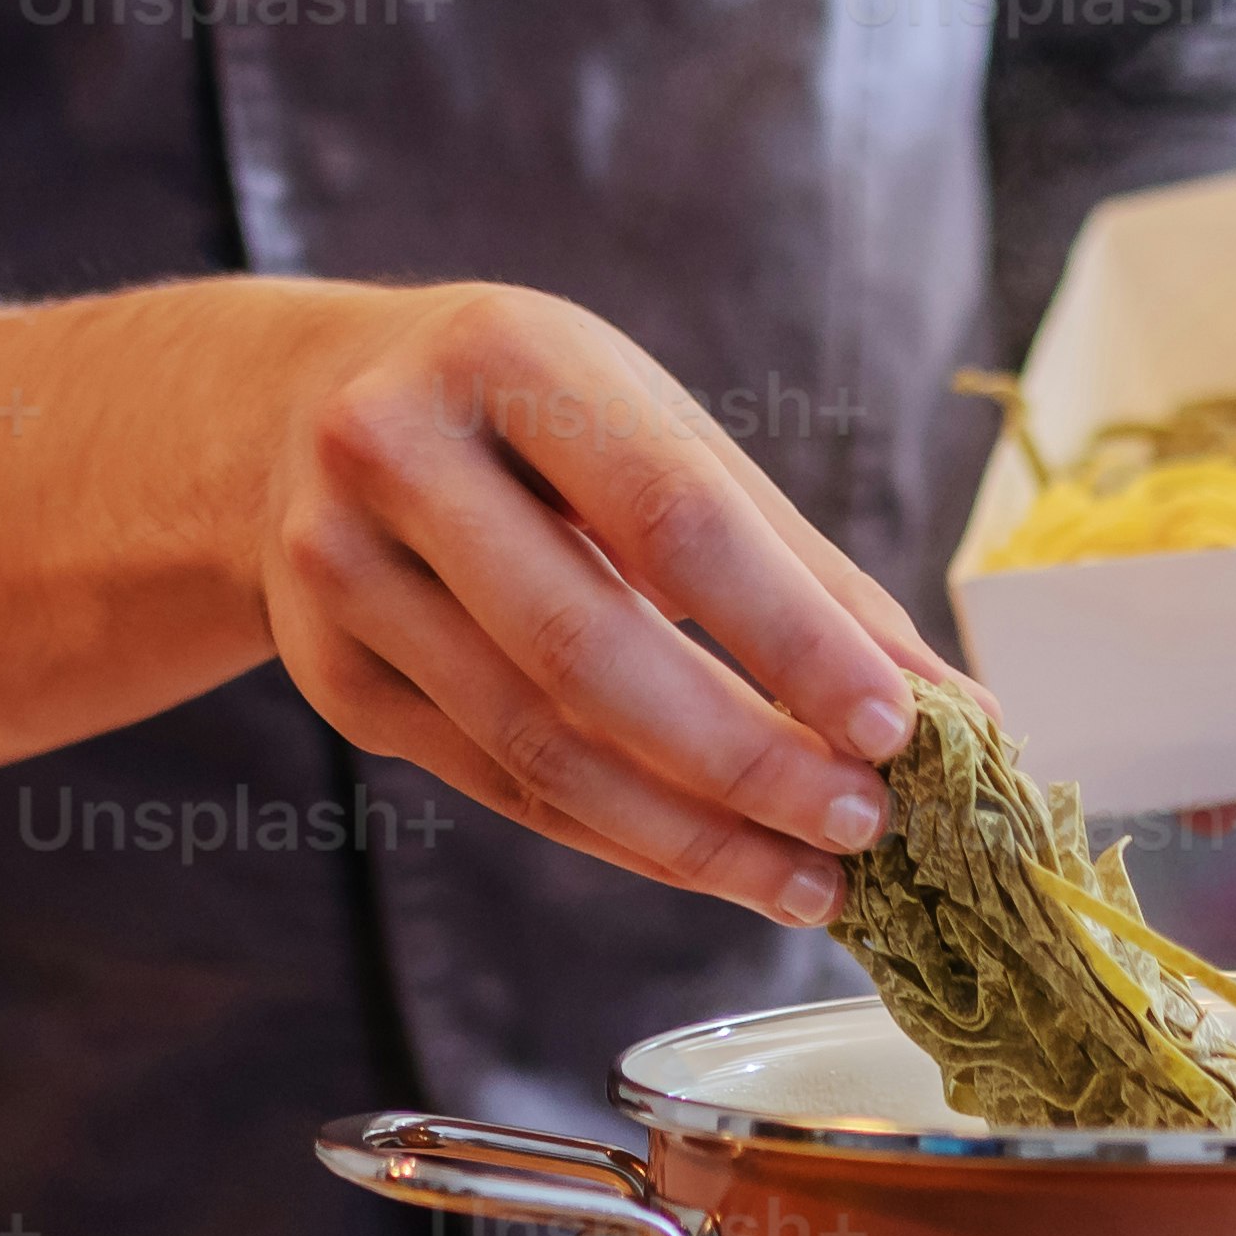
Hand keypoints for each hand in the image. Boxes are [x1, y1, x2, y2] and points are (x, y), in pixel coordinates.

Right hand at [253, 282, 945, 923]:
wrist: (291, 416)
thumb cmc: (523, 416)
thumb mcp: (650, 425)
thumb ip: (794, 563)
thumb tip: (944, 703)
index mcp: (505, 356)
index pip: (671, 517)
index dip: (791, 635)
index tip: (898, 726)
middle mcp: (394, 455)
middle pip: (589, 649)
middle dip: (746, 759)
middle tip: (864, 824)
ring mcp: (343, 574)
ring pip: (540, 744)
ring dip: (693, 835)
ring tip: (812, 879)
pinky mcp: (336, 680)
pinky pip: (503, 786)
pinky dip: (626, 839)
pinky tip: (717, 864)